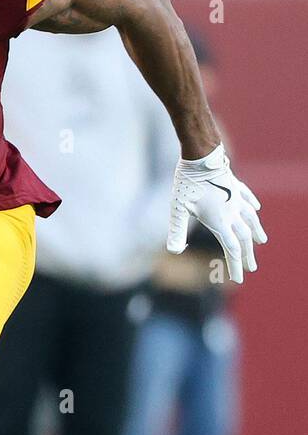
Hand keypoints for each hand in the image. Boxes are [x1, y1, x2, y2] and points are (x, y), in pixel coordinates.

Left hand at [166, 143, 266, 283]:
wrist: (201, 155)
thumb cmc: (187, 183)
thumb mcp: (178, 209)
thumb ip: (176, 231)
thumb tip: (173, 251)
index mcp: (220, 220)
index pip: (232, 249)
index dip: (236, 266)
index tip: (238, 280)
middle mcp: (232, 211)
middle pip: (244, 237)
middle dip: (247, 255)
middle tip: (251, 268)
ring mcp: (236, 197)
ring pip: (251, 218)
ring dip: (256, 232)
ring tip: (261, 241)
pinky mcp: (235, 185)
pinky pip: (248, 199)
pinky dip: (253, 207)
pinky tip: (257, 209)